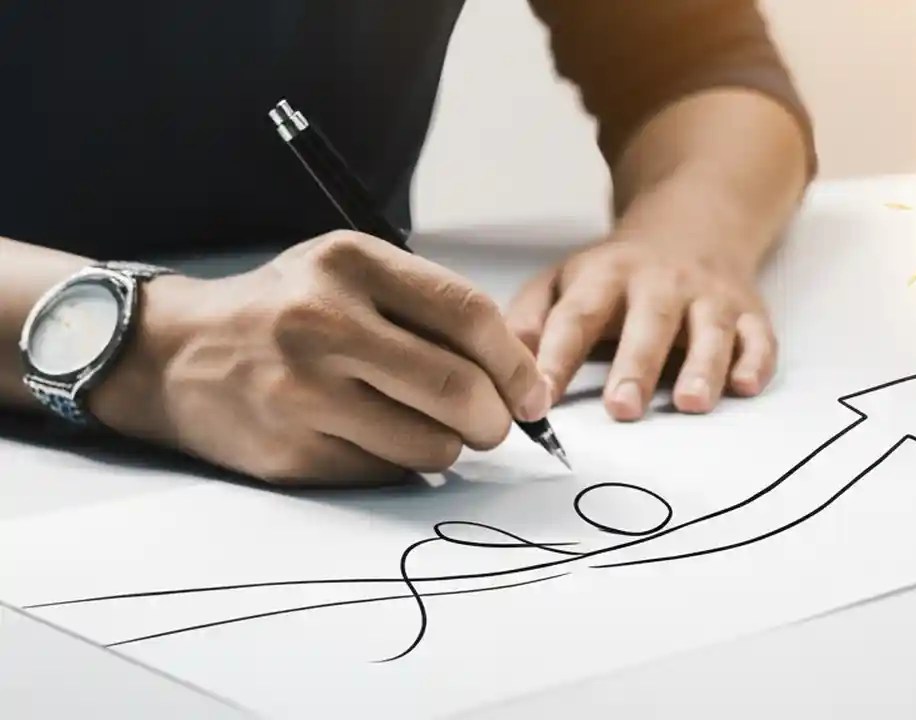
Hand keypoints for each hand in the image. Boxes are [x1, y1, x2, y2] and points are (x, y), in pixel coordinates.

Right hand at [88, 231, 551, 485]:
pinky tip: (376, 438)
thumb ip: (431, 309)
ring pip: (430, 444)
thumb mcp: (352, 274)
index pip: (468, 315)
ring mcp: (302, 393)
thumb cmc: (289, 312)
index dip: (516, 363)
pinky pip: (387, 473)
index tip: (532, 392)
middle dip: (496, 418)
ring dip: (451, 447)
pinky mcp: (291, 454)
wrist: (179, 354)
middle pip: (457, 388)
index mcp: (350, 263)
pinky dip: (403, 465)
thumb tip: (521, 377)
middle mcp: (323, 323)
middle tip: (494, 423)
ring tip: (431, 429)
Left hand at [506, 234, 776, 420]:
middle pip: (648, 324)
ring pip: (708, 331)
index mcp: (605, 277)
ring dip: (702, 367)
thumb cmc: (617, 274)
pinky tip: (745, 386)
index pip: (576, 317)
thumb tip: (495, 362)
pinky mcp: (747, 313)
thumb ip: (529, 320)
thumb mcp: (565, 281)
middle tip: (621, 409)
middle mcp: (660, 284)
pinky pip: (758, 336)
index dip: (555, 357)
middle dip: (635, 366)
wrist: (692, 224)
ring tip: (691, 403)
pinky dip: (756, 361)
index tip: (538, 399)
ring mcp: (707, 297)